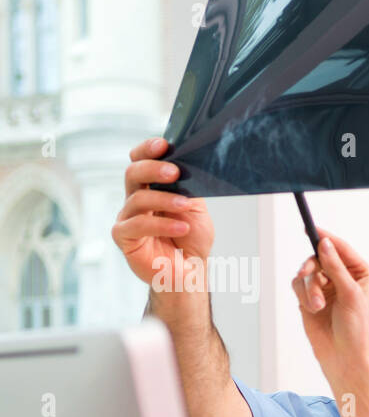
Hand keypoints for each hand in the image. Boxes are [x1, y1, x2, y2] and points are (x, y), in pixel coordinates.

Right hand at [112, 138, 214, 289]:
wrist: (191, 272)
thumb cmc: (192, 240)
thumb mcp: (195, 208)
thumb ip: (187, 187)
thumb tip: (186, 164)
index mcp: (150, 188)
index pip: (140, 161)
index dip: (147, 150)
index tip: (164, 144)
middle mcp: (135, 200)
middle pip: (133, 174)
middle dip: (153, 168)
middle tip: (174, 171)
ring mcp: (127, 218)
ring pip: (137, 199)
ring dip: (164, 199)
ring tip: (185, 205)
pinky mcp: (124, 237)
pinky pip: (138, 225)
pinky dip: (162, 224)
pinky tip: (181, 227)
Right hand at [291, 231, 368, 386]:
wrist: (343, 356)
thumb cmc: (356, 328)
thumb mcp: (350, 294)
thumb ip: (336, 268)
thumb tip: (325, 243)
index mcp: (360, 272)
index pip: (341, 248)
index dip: (326, 238)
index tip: (311, 230)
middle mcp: (342, 276)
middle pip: (319, 256)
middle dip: (312, 266)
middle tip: (305, 273)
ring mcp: (325, 286)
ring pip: (307, 272)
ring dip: (309, 289)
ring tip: (318, 306)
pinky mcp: (310, 297)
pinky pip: (298, 285)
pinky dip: (303, 296)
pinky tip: (313, 309)